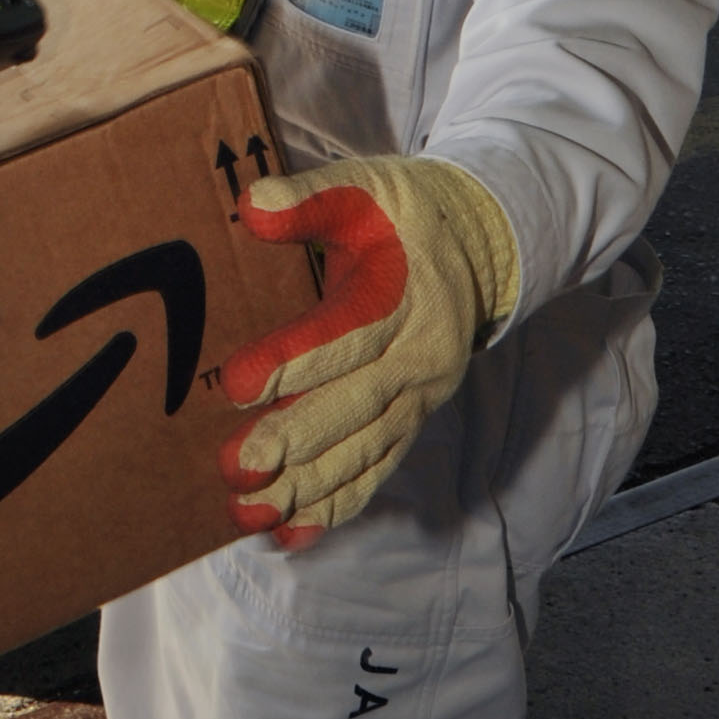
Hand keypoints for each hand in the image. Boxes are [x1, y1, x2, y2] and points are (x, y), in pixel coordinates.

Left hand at [219, 155, 520, 544]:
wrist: (482, 245)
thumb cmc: (407, 212)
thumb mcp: (365, 186)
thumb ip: (311, 197)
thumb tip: (255, 204)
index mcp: (405, 295)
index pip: (345, 334)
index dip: (292, 361)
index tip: (236, 386)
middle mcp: (419, 357)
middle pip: (355, 407)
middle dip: (294, 441)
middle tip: (237, 468)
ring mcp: (420, 396)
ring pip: (364, 451)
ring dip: (308, 488)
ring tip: (249, 513)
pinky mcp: (414, 419)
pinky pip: (378, 469)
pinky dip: (337, 505)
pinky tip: (291, 533)